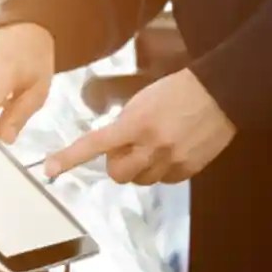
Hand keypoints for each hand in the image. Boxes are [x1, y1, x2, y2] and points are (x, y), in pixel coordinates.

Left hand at [44, 69, 236, 184]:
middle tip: (126, 148)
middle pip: (117, 174)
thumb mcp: (142, 100)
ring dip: (139, 168)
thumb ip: (124, 125)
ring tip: (153, 146)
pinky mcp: (189, 170)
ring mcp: (172, 160)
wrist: (222, 92)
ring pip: (140, 181)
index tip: (49, 169)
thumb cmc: (178, 91)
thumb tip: (112, 148)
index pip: (95, 144)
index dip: (70, 158)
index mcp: (136, 123)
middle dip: (116, 164)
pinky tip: (172, 150)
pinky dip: (161, 170)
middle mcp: (153, 146)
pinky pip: (163, 180)